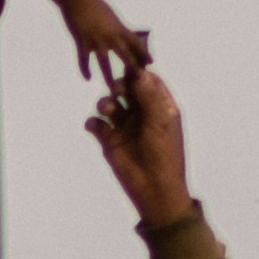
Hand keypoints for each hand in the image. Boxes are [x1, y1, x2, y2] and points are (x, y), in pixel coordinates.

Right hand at [50, 0, 151, 85]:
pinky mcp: (82, 42)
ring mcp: (96, 41)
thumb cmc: (94, 2)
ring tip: (112, 88)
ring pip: (104, 63)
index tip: (151, 63)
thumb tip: (124, 35)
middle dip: (132, 69)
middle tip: (138, 82)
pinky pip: (84, 60)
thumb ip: (117, 27)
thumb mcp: (111, 15)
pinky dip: (85, 70)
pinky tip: (88, 78)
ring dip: (108, 77)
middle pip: (125, 56)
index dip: (144, 53)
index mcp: (119, 28)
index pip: (136, 43)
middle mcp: (110, 36)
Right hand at [82, 65, 195, 230]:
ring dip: (106, 102)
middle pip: (126, 88)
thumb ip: (149, 95)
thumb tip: (138, 71)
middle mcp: (141, 113)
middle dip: (120, 86)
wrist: (154, 189)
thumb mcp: (160, 121)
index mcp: (159, 107)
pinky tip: (96, 126)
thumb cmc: (164, 154)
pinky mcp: (109, 141)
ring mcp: (125, 126)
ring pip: (110, 104)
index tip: (130, 69)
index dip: (138, 73)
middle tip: (118, 90)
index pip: (148, 81)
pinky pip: (96, 124)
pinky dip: (93, 122)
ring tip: (108, 109)